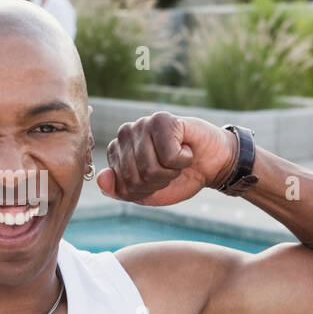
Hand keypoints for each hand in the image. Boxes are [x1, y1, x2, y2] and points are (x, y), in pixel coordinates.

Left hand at [97, 112, 238, 205]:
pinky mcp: (163, 119)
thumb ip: (120, 190)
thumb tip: (101, 178)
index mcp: (116, 152)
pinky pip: (169, 156)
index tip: (157, 179)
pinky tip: (186, 148)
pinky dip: (184, 160)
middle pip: (135, 178)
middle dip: (159, 182)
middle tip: (170, 169)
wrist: (211, 165)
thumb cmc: (178, 177)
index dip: (146, 191)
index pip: (123, 186)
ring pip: (151, 168)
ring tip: (178, 158)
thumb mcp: (146, 194)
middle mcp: (125, 134)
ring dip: (172, 171)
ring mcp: (143, 124)